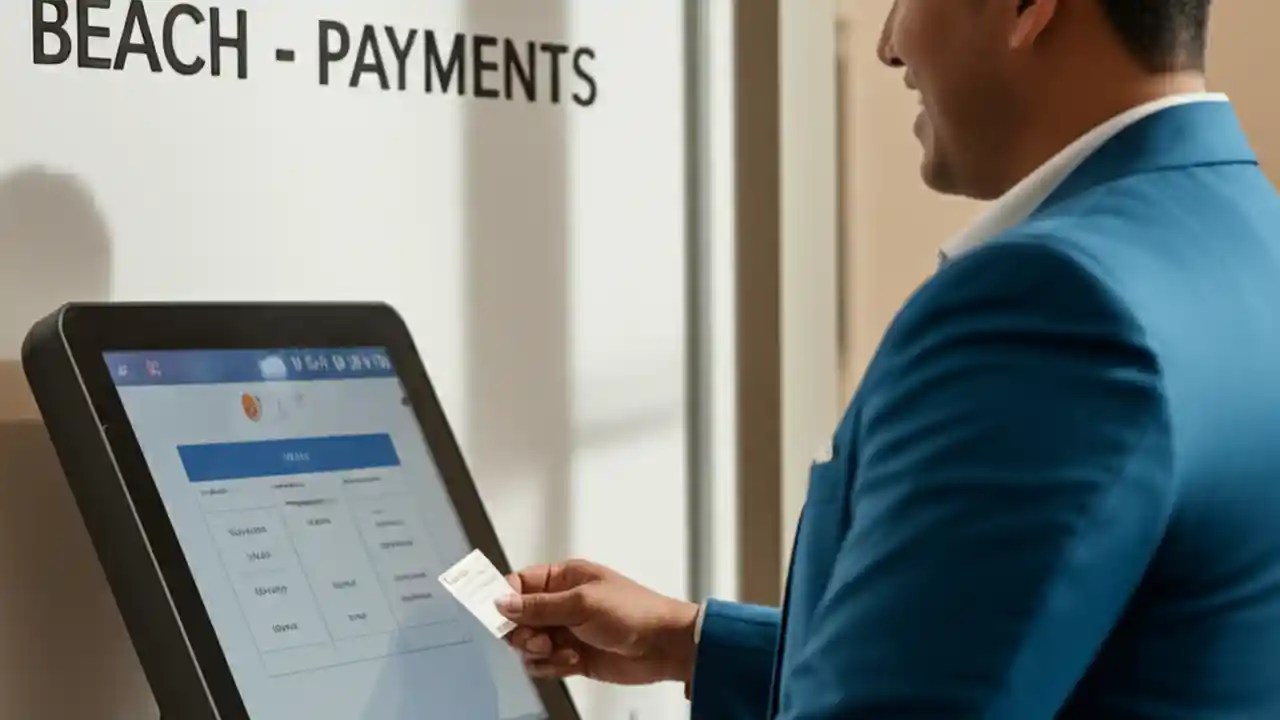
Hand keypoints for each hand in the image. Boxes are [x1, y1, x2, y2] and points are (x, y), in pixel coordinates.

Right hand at [496, 559, 699, 685]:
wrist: (664, 646)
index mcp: (564, 578)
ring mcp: (566, 630)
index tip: (494, 612)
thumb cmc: (635, 612)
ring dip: (539, 652)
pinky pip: (544, 664)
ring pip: (528, 644)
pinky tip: (572, 661)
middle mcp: (562, 603)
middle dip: (522, 631)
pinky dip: (552, 666)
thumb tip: (502, 602)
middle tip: (538, 638)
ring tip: (560, 651)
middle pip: (518, 617)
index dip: (503, 597)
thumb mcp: (582, 604)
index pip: (519, 583)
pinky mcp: (572, 656)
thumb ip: (539, 606)